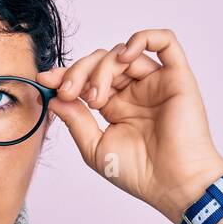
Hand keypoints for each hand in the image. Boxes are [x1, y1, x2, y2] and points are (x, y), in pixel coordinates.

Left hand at [38, 28, 222, 220]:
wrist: (173, 184)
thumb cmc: (140, 173)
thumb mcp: (95, 148)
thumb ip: (76, 121)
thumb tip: (54, 97)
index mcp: (116, 106)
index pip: (88, 79)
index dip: (65, 75)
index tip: (45, 81)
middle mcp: (134, 91)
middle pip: (101, 61)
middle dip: (78, 72)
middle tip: (68, 92)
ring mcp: (155, 82)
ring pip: (122, 53)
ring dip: (101, 68)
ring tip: (96, 98)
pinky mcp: (176, 77)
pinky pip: (165, 41)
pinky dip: (142, 39)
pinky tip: (125, 57)